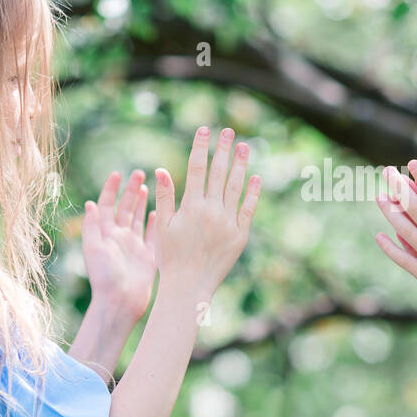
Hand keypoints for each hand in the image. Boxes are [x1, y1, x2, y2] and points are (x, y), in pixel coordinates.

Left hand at [82, 169, 157, 319]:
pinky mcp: (148, 257)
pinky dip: (155, 223)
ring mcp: (135, 247)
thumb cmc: (105, 277)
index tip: (117, 173)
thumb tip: (90, 203)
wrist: (120, 303)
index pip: (107, 206)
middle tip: (139, 173)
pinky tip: (159, 211)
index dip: (111, 189)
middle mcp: (120, 238)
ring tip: (148, 187)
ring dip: (142, 203)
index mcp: (106, 234)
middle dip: (131, 190)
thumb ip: (92, 226)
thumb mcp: (93, 249)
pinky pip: (153, 236)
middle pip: (125, 208)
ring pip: (139, 219)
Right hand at [148, 126, 260, 298]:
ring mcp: (228, 222)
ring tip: (244, 146)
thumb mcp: (163, 226)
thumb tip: (161, 170)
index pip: (197, 168)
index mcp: (191, 206)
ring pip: (236, 187)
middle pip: (219, 173)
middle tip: (229, 131)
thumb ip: (165, 197)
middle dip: (223, 149)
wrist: (189, 287)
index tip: (205, 130)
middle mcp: (212, 211)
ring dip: (240, 165)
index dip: (201, 147)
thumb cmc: (170, 257)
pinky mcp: (240, 235)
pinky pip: (248, 209)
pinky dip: (252, 193)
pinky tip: (256, 178)